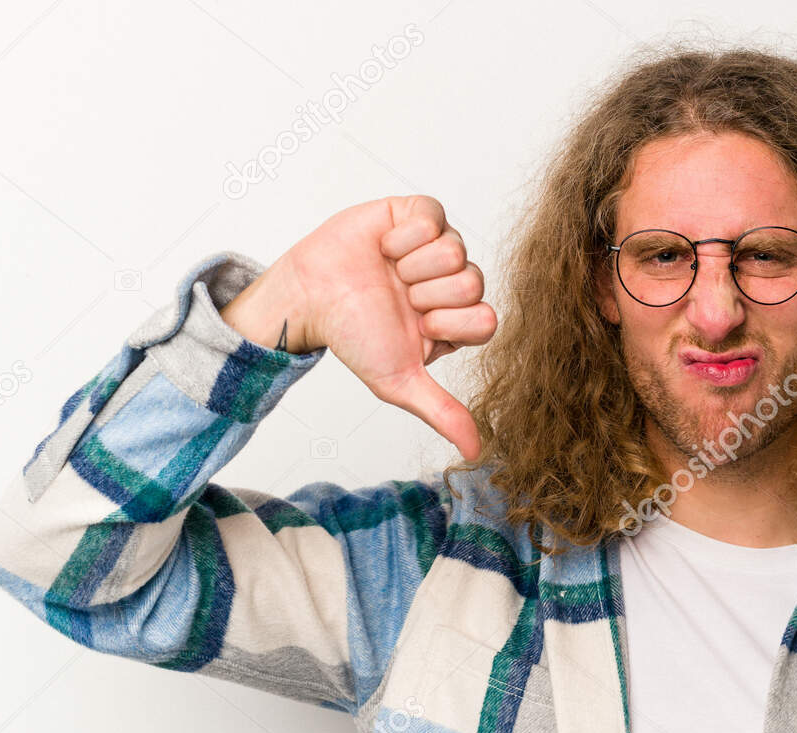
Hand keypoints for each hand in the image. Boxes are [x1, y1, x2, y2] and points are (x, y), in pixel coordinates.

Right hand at [221, 196, 495, 460]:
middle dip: (427, 295)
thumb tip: (475, 454)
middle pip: (473, 282)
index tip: (417, 326)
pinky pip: (434, 217)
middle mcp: (453, 284)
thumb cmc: (353, 338)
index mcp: (457, 321)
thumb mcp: (398, 382)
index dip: (450, 323)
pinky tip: (385, 248)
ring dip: (412, 267)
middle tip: (399, 299)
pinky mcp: (418, 215)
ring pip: (455, 250)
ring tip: (388, 274)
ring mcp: (438, 247)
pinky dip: (404, 236)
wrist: (309, 298)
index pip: (486, 320)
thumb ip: (443, 412)